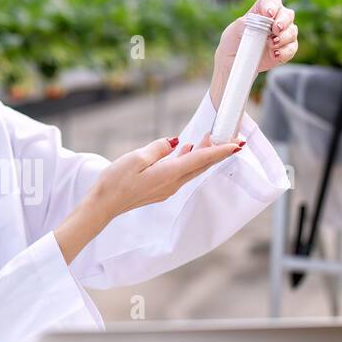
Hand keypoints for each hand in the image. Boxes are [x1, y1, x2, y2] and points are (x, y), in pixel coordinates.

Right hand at [54, 134, 243, 264]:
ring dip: (202, 155)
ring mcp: (167, 189)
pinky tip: (184, 151)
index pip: (201, 159)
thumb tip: (175, 142)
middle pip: (201, 165)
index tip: (238, 144)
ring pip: (191, 169)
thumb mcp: (136, 157)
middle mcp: (172, 184)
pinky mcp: (159, 190)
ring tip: (207, 139)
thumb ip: (158, 148)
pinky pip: (180, 173)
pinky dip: (188, 161)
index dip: (221, 150)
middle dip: (216, 151)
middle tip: (229, 137)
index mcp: (169, 174)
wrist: (103, 205)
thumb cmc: (115, 181)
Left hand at [210, 0, 298, 109]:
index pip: (272, 1)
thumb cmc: (233, 42)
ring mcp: (282, 35)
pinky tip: (275, 55)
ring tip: (271, 45)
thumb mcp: (233, 31)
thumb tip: (256, 20)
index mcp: (262, 11)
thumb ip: (245, 23)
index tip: (268, 14)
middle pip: (287, 14)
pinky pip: (292, 48)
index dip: (272, 5)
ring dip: (283, 38)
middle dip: (283, 21)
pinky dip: (285, 51)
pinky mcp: (285, 50)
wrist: (234, 62)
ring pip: (292, 31)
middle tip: (275, 30)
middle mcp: (275, 20)